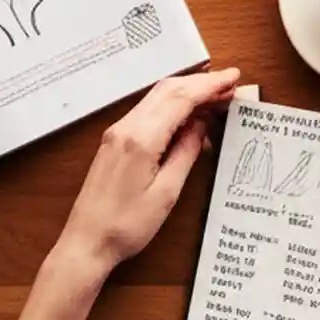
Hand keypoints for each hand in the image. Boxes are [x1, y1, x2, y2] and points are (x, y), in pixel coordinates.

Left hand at [57, 68, 240, 272]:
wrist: (86, 242)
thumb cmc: (126, 226)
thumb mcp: (166, 192)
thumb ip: (186, 153)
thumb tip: (201, 126)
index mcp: (141, 138)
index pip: (181, 98)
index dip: (210, 85)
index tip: (233, 78)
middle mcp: (126, 127)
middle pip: (168, 90)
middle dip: (200, 83)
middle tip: (229, 85)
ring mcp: (117, 132)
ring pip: (156, 98)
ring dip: (186, 92)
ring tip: (214, 97)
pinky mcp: (114, 141)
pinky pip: (146, 112)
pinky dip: (170, 106)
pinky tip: (186, 117)